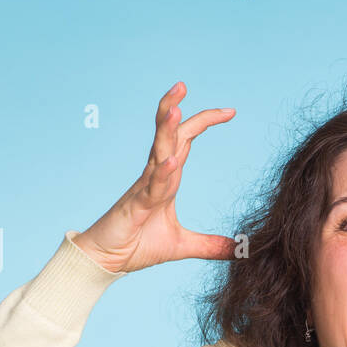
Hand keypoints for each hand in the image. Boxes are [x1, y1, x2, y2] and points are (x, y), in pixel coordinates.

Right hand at [73, 81, 237, 273]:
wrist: (106, 262)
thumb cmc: (137, 246)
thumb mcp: (182, 246)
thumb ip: (211, 246)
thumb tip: (240, 250)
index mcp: (166, 179)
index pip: (185, 141)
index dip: (203, 123)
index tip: (230, 111)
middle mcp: (153, 177)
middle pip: (167, 136)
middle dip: (175, 108)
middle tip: (183, 84)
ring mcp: (142, 189)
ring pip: (156, 152)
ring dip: (166, 130)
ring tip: (176, 107)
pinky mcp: (135, 207)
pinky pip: (151, 187)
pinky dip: (162, 174)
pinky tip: (172, 161)